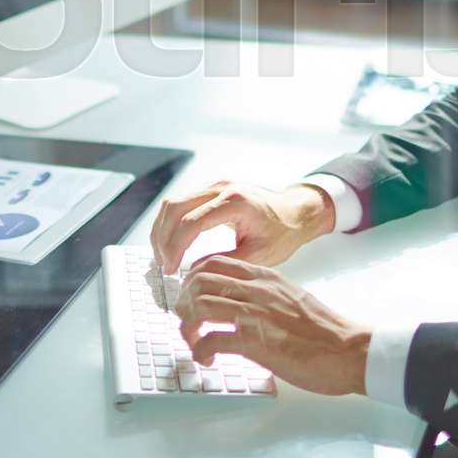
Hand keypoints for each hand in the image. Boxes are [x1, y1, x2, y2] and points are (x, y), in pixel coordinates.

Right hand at [150, 180, 334, 274]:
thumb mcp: (258, 255)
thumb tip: (192, 272)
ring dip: (162, 230)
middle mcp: (221, 187)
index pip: (191, 223)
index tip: (170, 269)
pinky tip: (170, 243)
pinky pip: (181, 202)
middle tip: (163, 265)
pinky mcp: (211, 189)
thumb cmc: (282, 233)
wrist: (295, 212)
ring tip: (163, 257)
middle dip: (163, 239)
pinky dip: (170, 223)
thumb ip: (224, 262)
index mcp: (234, 202)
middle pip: (174, 207)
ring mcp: (214, 185)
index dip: (175, 247)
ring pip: (173, 202)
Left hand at [175, 256, 369, 395]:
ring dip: (188, 328)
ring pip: (200, 307)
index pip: (214, 263)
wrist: (349, 349)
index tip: (190, 297)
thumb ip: (265, 296)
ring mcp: (255, 314)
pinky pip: (212, 340)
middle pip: (199, 281)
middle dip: (183, 302)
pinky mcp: (256, 342)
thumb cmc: (324, 330)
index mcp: (265, 277)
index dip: (192, 280)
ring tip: (194, 342)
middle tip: (187, 322)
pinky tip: (207, 359)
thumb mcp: (291, 298)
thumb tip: (240, 304)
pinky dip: (200, 350)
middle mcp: (257, 290)